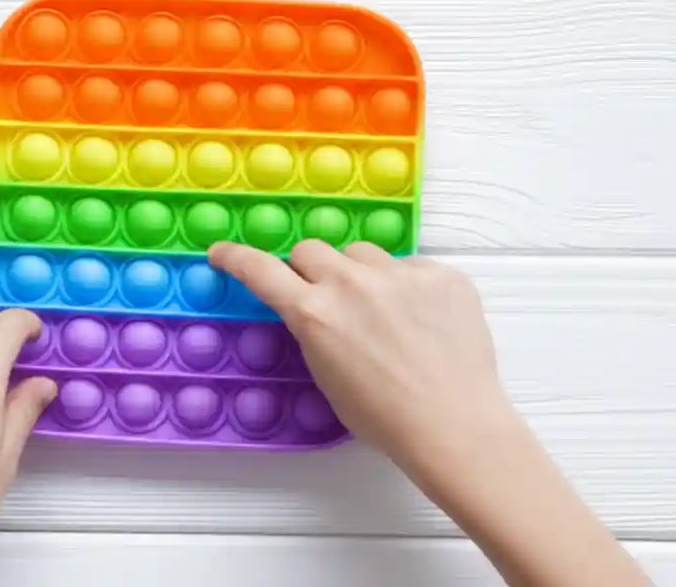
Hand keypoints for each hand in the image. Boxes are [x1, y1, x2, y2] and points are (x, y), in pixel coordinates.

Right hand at [209, 239, 506, 478]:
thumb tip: (316, 310)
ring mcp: (398, 273)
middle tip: (325, 296)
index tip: (222, 251)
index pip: (260, 269)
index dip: (235, 257)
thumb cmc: (384, 418)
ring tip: (384, 315)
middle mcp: (350, 282)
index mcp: (313, 313)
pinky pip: (410, 267)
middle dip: (309, 270)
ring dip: (360, 275)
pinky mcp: (439, 273)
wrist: (454, 425)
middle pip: (311, 250)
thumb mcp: (326, 377)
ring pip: (362, 254)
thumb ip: (313, 331)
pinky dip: (408, 288)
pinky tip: (424, 322)